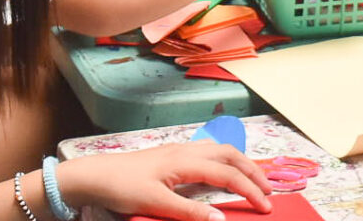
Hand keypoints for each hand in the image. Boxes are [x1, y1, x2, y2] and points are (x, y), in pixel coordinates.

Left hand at [56, 142, 273, 220]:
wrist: (93, 175)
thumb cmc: (122, 187)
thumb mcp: (156, 204)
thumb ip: (190, 212)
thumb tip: (221, 218)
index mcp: (184, 161)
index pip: (227, 174)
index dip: (249, 190)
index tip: (266, 206)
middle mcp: (185, 150)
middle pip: (229, 154)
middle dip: (253, 171)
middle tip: (269, 191)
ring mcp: (178, 150)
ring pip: (219, 149)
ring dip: (240, 162)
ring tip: (254, 177)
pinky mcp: (171, 155)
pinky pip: (207, 151)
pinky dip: (225, 159)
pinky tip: (223, 168)